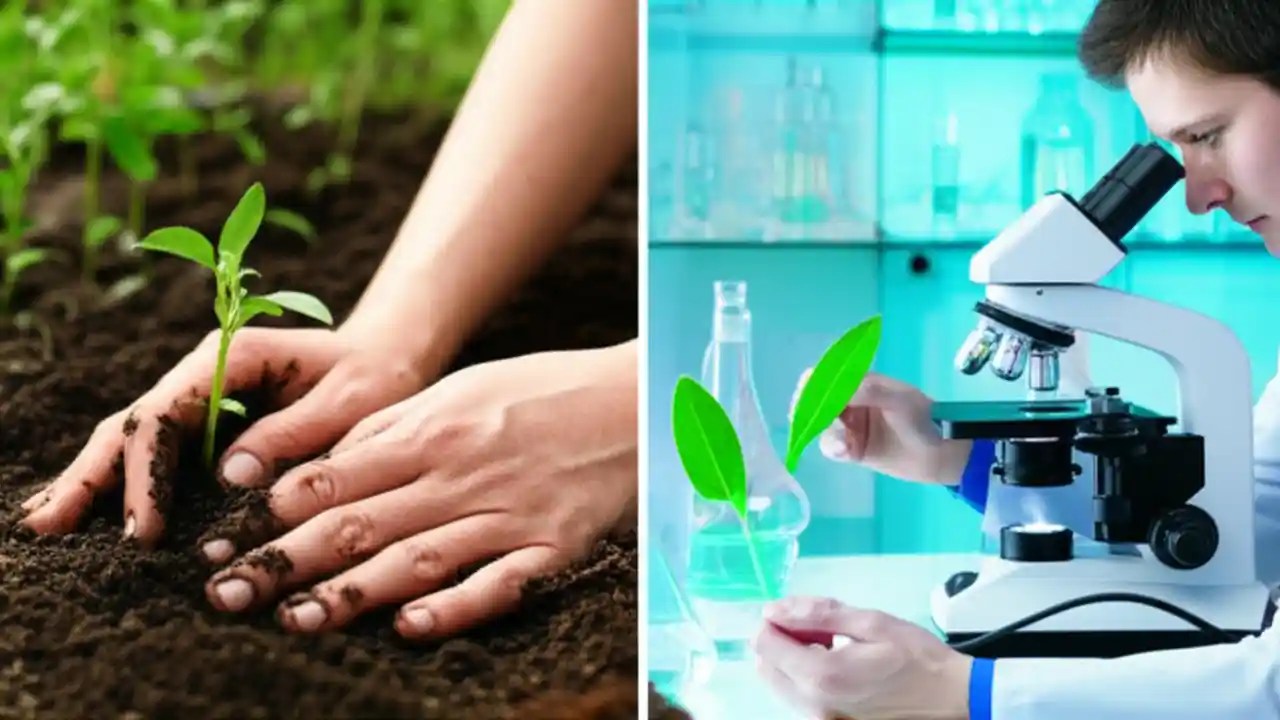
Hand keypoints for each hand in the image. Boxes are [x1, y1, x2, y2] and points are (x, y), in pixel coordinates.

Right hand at [20, 326, 432, 546]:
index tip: (146, 529)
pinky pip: (159, 453)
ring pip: (135, 438)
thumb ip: (295, 431)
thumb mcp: (352, 399)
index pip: (168, 414)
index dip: (148, 472)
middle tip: (48, 525)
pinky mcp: (211, 425)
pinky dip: (126, 482)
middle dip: (93, 475)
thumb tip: (233, 474)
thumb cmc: (377, 377)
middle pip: (134, 424)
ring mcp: (202, 398)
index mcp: (232, 357)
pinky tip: (96, 515)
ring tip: (48, 524)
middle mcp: (205, 374)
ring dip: (96, 480)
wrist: (390, 359)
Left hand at [199, 342, 635, 639]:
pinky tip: (408, 628)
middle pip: (358, 522)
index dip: (271, 513)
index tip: (221, 542)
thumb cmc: (538, 390)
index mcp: (432, 428)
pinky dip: (452, 606)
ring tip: (294, 621)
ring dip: (349, 592)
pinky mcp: (550, 546)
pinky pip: (497, 584)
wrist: (632, 398)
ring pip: (414, 558)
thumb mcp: (460, 389)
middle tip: (225, 595)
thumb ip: (393, 428)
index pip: (335, 475)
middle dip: (284, 560)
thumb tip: (323, 467)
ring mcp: (507, 511)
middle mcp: (460, 472)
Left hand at [754, 596, 971, 719]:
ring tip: (833, 646)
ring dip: (793, 658)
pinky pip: (798, 697)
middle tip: (819, 629)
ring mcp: (819, 719)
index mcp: (820, 675)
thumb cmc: (915, 657)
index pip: (764, 643)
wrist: (951, 698)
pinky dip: (805, 675)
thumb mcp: (869, 623)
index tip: (805, 614)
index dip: (777, 621)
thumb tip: (774, 609)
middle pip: (766, 665)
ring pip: (779, 683)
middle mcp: (811, 704)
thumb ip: (817, 615)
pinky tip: (837, 663)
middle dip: (782, 639)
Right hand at [790, 370, 971, 485]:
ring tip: (845, 445)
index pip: (824, 376)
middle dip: (813, 413)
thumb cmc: (924, 420)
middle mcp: (850, 402)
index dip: (812, 386)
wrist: (942, 454)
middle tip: (821, 424)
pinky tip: (846, 452)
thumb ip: (867, 392)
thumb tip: (834, 389)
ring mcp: (850, 425)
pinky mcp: (853, 449)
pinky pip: (831, 447)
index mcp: (860, 382)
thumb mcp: (899, 401)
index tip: (809, 401)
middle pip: (814, 401)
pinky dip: (834, 448)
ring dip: (826, 433)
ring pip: (820, 426)